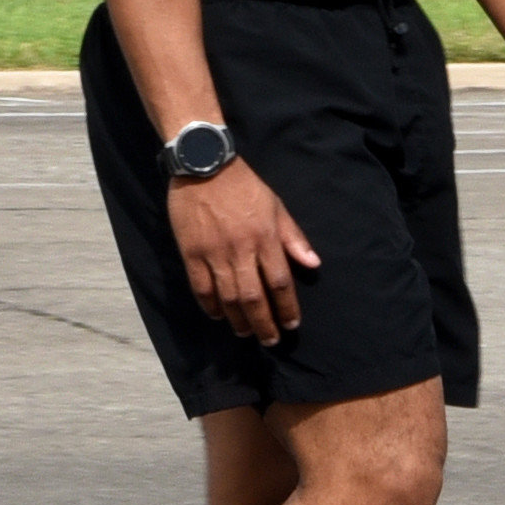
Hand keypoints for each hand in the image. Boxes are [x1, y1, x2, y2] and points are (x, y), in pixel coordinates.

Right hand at [167, 159, 316, 342]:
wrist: (204, 164)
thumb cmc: (244, 186)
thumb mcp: (276, 206)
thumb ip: (294, 237)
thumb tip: (313, 264)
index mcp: (265, 237)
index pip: (280, 282)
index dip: (287, 307)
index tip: (292, 323)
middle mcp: (241, 249)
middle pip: (254, 297)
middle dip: (264, 323)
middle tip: (270, 340)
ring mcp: (213, 253)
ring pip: (227, 297)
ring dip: (239, 320)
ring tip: (246, 333)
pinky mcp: (191, 253)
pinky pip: (201, 288)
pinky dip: (210, 306)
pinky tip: (219, 316)